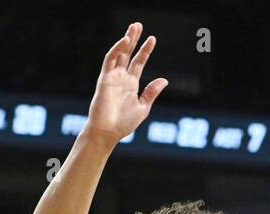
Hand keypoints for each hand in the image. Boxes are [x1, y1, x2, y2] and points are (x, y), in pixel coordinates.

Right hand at [82, 22, 167, 145]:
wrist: (108, 132)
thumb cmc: (124, 123)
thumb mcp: (143, 107)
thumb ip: (151, 92)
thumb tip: (164, 80)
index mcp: (131, 84)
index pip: (138, 62)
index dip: (145, 51)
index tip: (153, 39)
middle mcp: (121, 78)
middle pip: (128, 54)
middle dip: (134, 39)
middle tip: (138, 25)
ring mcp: (112, 77)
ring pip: (119, 54)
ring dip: (126, 40)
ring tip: (133, 28)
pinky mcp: (105, 78)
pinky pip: (110, 60)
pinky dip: (117, 50)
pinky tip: (125, 41)